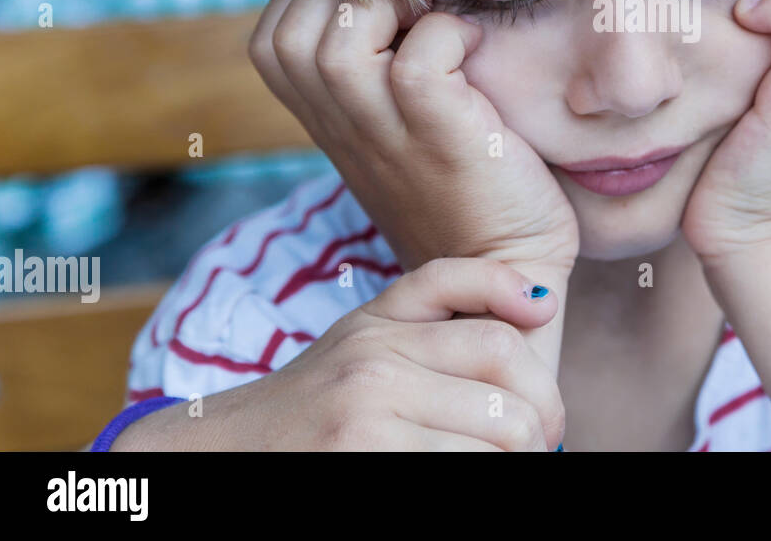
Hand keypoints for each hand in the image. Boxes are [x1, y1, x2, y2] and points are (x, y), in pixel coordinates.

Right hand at [111, 258, 565, 450]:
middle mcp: (376, 369)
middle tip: (537, 450)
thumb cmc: (315, 393)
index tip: (547, 412)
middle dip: (538, 432)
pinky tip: (465, 473)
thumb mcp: (371, 324)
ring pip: (493, 444)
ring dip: (512, 461)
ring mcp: (366, 425)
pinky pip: (458, 471)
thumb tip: (545, 300)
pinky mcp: (362, 467)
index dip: (542, 385)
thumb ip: (449, 294)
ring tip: (501, 464)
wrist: (224, 451)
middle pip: (507, 399)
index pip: (501, 344)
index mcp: (385, 326)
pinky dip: (476, 476)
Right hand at [249, 0, 578, 272]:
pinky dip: (449, 32)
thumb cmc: (469, 187)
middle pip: (287, 32)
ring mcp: (386, 136)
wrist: (505, 270)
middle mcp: (343, 128)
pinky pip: (419, 60)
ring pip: (338, 42)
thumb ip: (379, 74)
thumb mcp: (401, 127)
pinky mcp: (439, 137)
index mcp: (329, 122)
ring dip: (389, 3)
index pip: (273, 36)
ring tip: (433, 12)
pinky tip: (475, 44)